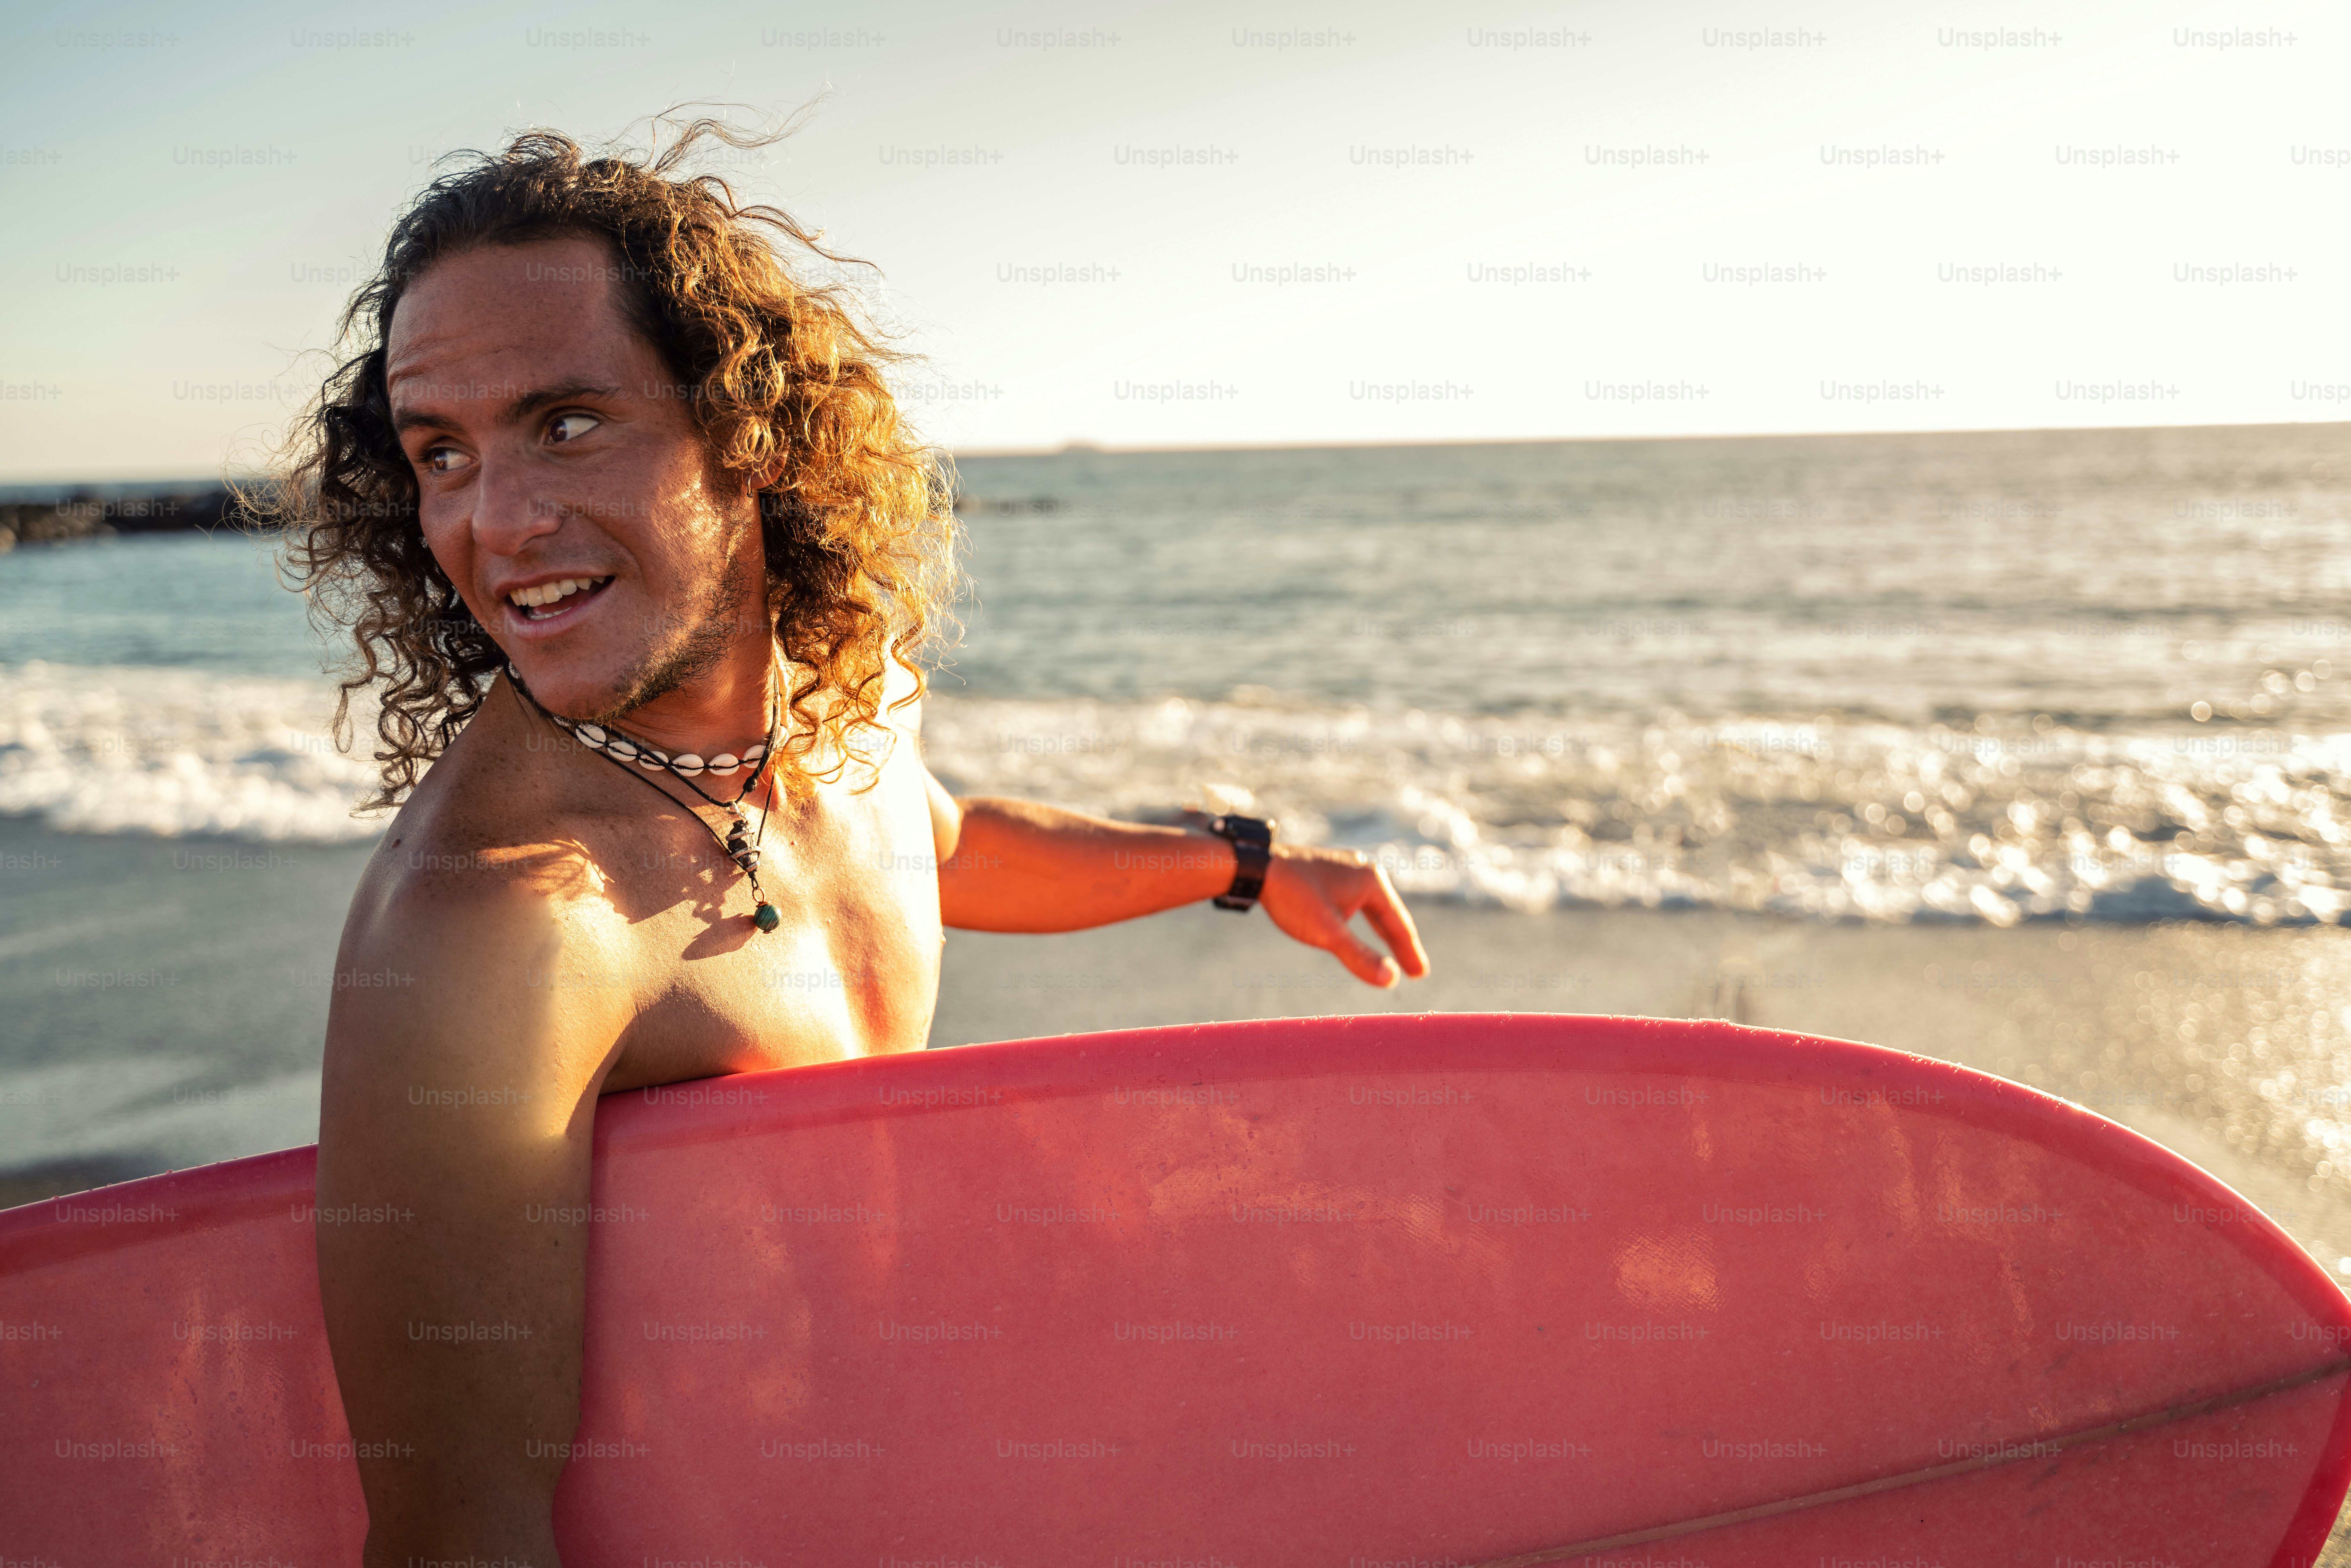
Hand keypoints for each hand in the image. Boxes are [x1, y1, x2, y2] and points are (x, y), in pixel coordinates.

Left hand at [1258, 844, 1431, 987]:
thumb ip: (1360, 957)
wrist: (1255, 866)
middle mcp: (1364, 869)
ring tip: (1394, 950)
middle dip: (1400, 942)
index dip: (1410, 952)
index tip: (1421, 974)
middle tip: (1415, 969)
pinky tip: (1361, 924)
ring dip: (1383, 929)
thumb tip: (1391, 980)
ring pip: (1372, 905)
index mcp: (1371, 881)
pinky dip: (1364, 917)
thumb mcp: (1328, 933)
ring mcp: (1346, 866)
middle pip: (1389, 913)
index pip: (1398, 924)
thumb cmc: (1292, 897)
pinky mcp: (1330, 869)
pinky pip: (1356, 898)